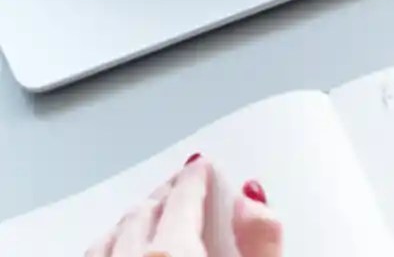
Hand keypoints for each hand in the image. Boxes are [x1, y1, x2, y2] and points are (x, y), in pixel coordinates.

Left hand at [86, 156, 282, 256]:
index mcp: (172, 251)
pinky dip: (108, 245)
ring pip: (110, 236)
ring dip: (133, 219)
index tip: (201, 167)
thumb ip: (262, 240)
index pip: (184, 199)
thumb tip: (254, 197)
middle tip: (181, 184)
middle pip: (145, 212)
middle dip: (166, 194)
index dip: (196, 179)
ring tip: (150, 210)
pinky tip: (116, 247)